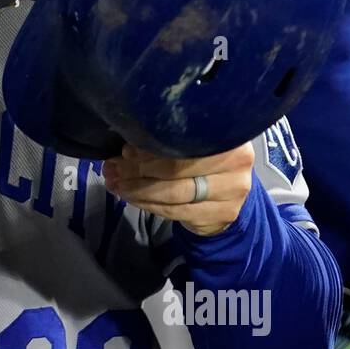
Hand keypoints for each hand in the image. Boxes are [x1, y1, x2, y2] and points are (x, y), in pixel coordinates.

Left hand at [101, 142, 254, 235]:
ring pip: (173, 193)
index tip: (125, 151)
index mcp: (227, 134)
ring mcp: (233, 191)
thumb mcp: (190, 144)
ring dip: (137, 189)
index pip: (183, 141)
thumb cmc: (202, 162)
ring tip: (115, 184)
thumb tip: (125, 148)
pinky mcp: (222, 214)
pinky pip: (175, 211)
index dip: (150, 147)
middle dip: (137, 170)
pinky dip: (148, 204)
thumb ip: (166, 140)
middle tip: (112, 170)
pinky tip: (131, 198)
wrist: (228, 195)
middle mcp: (237, 161)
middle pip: (176, 168)